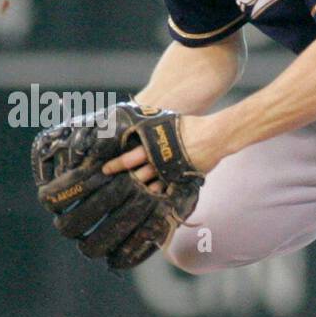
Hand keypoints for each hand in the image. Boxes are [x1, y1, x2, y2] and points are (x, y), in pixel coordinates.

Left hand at [101, 112, 222, 182]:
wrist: (211, 137)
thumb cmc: (188, 126)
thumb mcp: (164, 120)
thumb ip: (150, 126)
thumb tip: (136, 120)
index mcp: (151, 146)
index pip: (128, 159)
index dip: (115, 165)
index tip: (105, 170)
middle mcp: (157, 160)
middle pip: (137, 174)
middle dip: (126, 180)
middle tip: (114, 186)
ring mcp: (169, 171)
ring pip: (150, 184)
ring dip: (142, 188)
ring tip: (133, 193)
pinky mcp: (180, 178)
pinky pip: (166, 189)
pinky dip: (159, 192)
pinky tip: (153, 196)